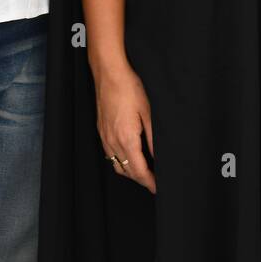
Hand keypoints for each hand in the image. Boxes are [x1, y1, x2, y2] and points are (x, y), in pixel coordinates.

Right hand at [94, 63, 155, 193]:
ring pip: (117, 165)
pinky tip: (130, 155)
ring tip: (144, 171)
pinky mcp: (101, 131)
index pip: (139, 171)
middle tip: (154, 182)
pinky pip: (110, 154)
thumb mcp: (149, 113)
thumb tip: (159, 158)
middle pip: (127, 171)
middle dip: (141, 179)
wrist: (109, 74)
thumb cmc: (129, 88)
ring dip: (130, 172)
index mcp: (126, 139)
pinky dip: (121, 161)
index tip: (158, 188)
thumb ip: (153, 139)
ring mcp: (105, 137)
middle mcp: (113, 141)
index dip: (149, 182)